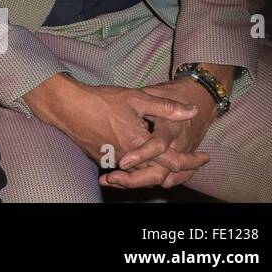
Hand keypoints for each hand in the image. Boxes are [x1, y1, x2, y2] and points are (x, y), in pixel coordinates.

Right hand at [24, 73, 199, 184]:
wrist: (67, 107)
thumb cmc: (101, 100)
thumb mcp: (136, 98)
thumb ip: (166, 107)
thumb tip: (191, 111)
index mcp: (139, 143)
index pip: (173, 161)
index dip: (192, 161)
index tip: (204, 157)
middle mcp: (128, 158)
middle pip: (159, 173)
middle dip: (177, 170)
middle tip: (191, 162)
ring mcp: (114, 161)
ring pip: (141, 173)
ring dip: (156, 169)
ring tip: (168, 161)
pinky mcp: (102, 160)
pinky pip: (125, 169)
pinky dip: (137, 167)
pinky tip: (139, 158)